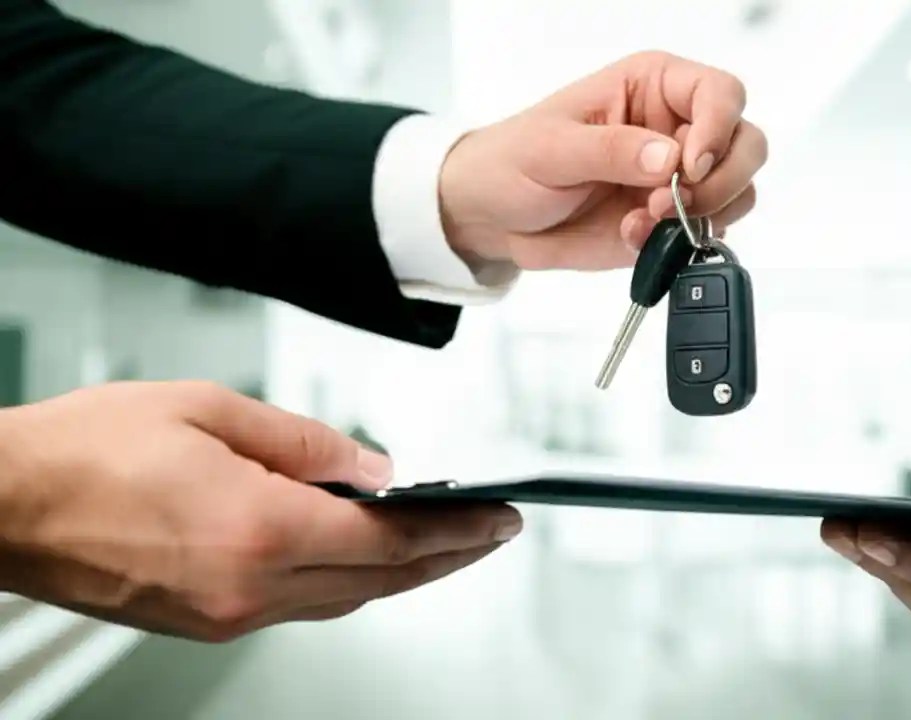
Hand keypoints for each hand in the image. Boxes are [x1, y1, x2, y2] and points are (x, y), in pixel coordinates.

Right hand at [0, 382, 521, 641]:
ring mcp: (227, 614)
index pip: (392, 538)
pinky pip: (302, 605)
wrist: (0, 503)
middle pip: (380, 580)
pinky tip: (361, 556)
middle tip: (492, 534)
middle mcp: (251, 586)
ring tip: (444, 544)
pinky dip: (347, 582)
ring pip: (345, 599)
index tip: (500, 519)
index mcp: (261, 530)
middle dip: (447, 556)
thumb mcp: (209, 411)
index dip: (457, 529)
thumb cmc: (84, 451)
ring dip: (402, 574)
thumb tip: (372, 466)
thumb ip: (306, 440)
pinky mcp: (205, 620)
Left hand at [438, 50, 766, 270]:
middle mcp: (678, 127)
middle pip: (746, 144)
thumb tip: (670, 157)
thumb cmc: (513, 160)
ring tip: (642, 223)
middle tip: (670, 203)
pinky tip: (636, 238)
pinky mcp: (672, 221)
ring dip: (701, 216)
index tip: (690, 164)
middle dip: (719, 181)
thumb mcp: (552, 147)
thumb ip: (612, 149)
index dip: (718, 127)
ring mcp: (680, 178)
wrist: (494, 215)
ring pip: (738, 192)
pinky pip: (707, 232)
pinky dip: (682, 243)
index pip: (720, 92)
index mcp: (653, 85)